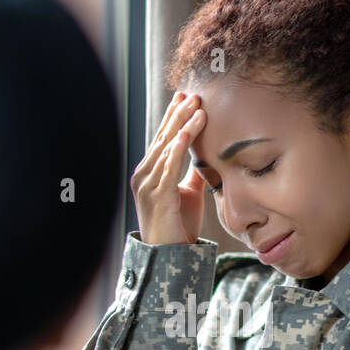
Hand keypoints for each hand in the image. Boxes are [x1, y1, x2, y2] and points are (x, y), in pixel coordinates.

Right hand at [130, 91, 208, 244]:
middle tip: (193, 93)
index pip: (162, 138)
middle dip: (178, 114)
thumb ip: (193, 173)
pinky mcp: (157, 196)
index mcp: (150, 173)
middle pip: (163, 137)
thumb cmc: (178, 225)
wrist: (170, 256)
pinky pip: (168, 167)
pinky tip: (186, 133)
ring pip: (167, 148)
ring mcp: (147, 186)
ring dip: (182, 125)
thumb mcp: (188, 193)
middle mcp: (144, 175)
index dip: (173, 117)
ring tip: (196, 106)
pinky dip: (177, 149)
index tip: (185, 96)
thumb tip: (205, 156)